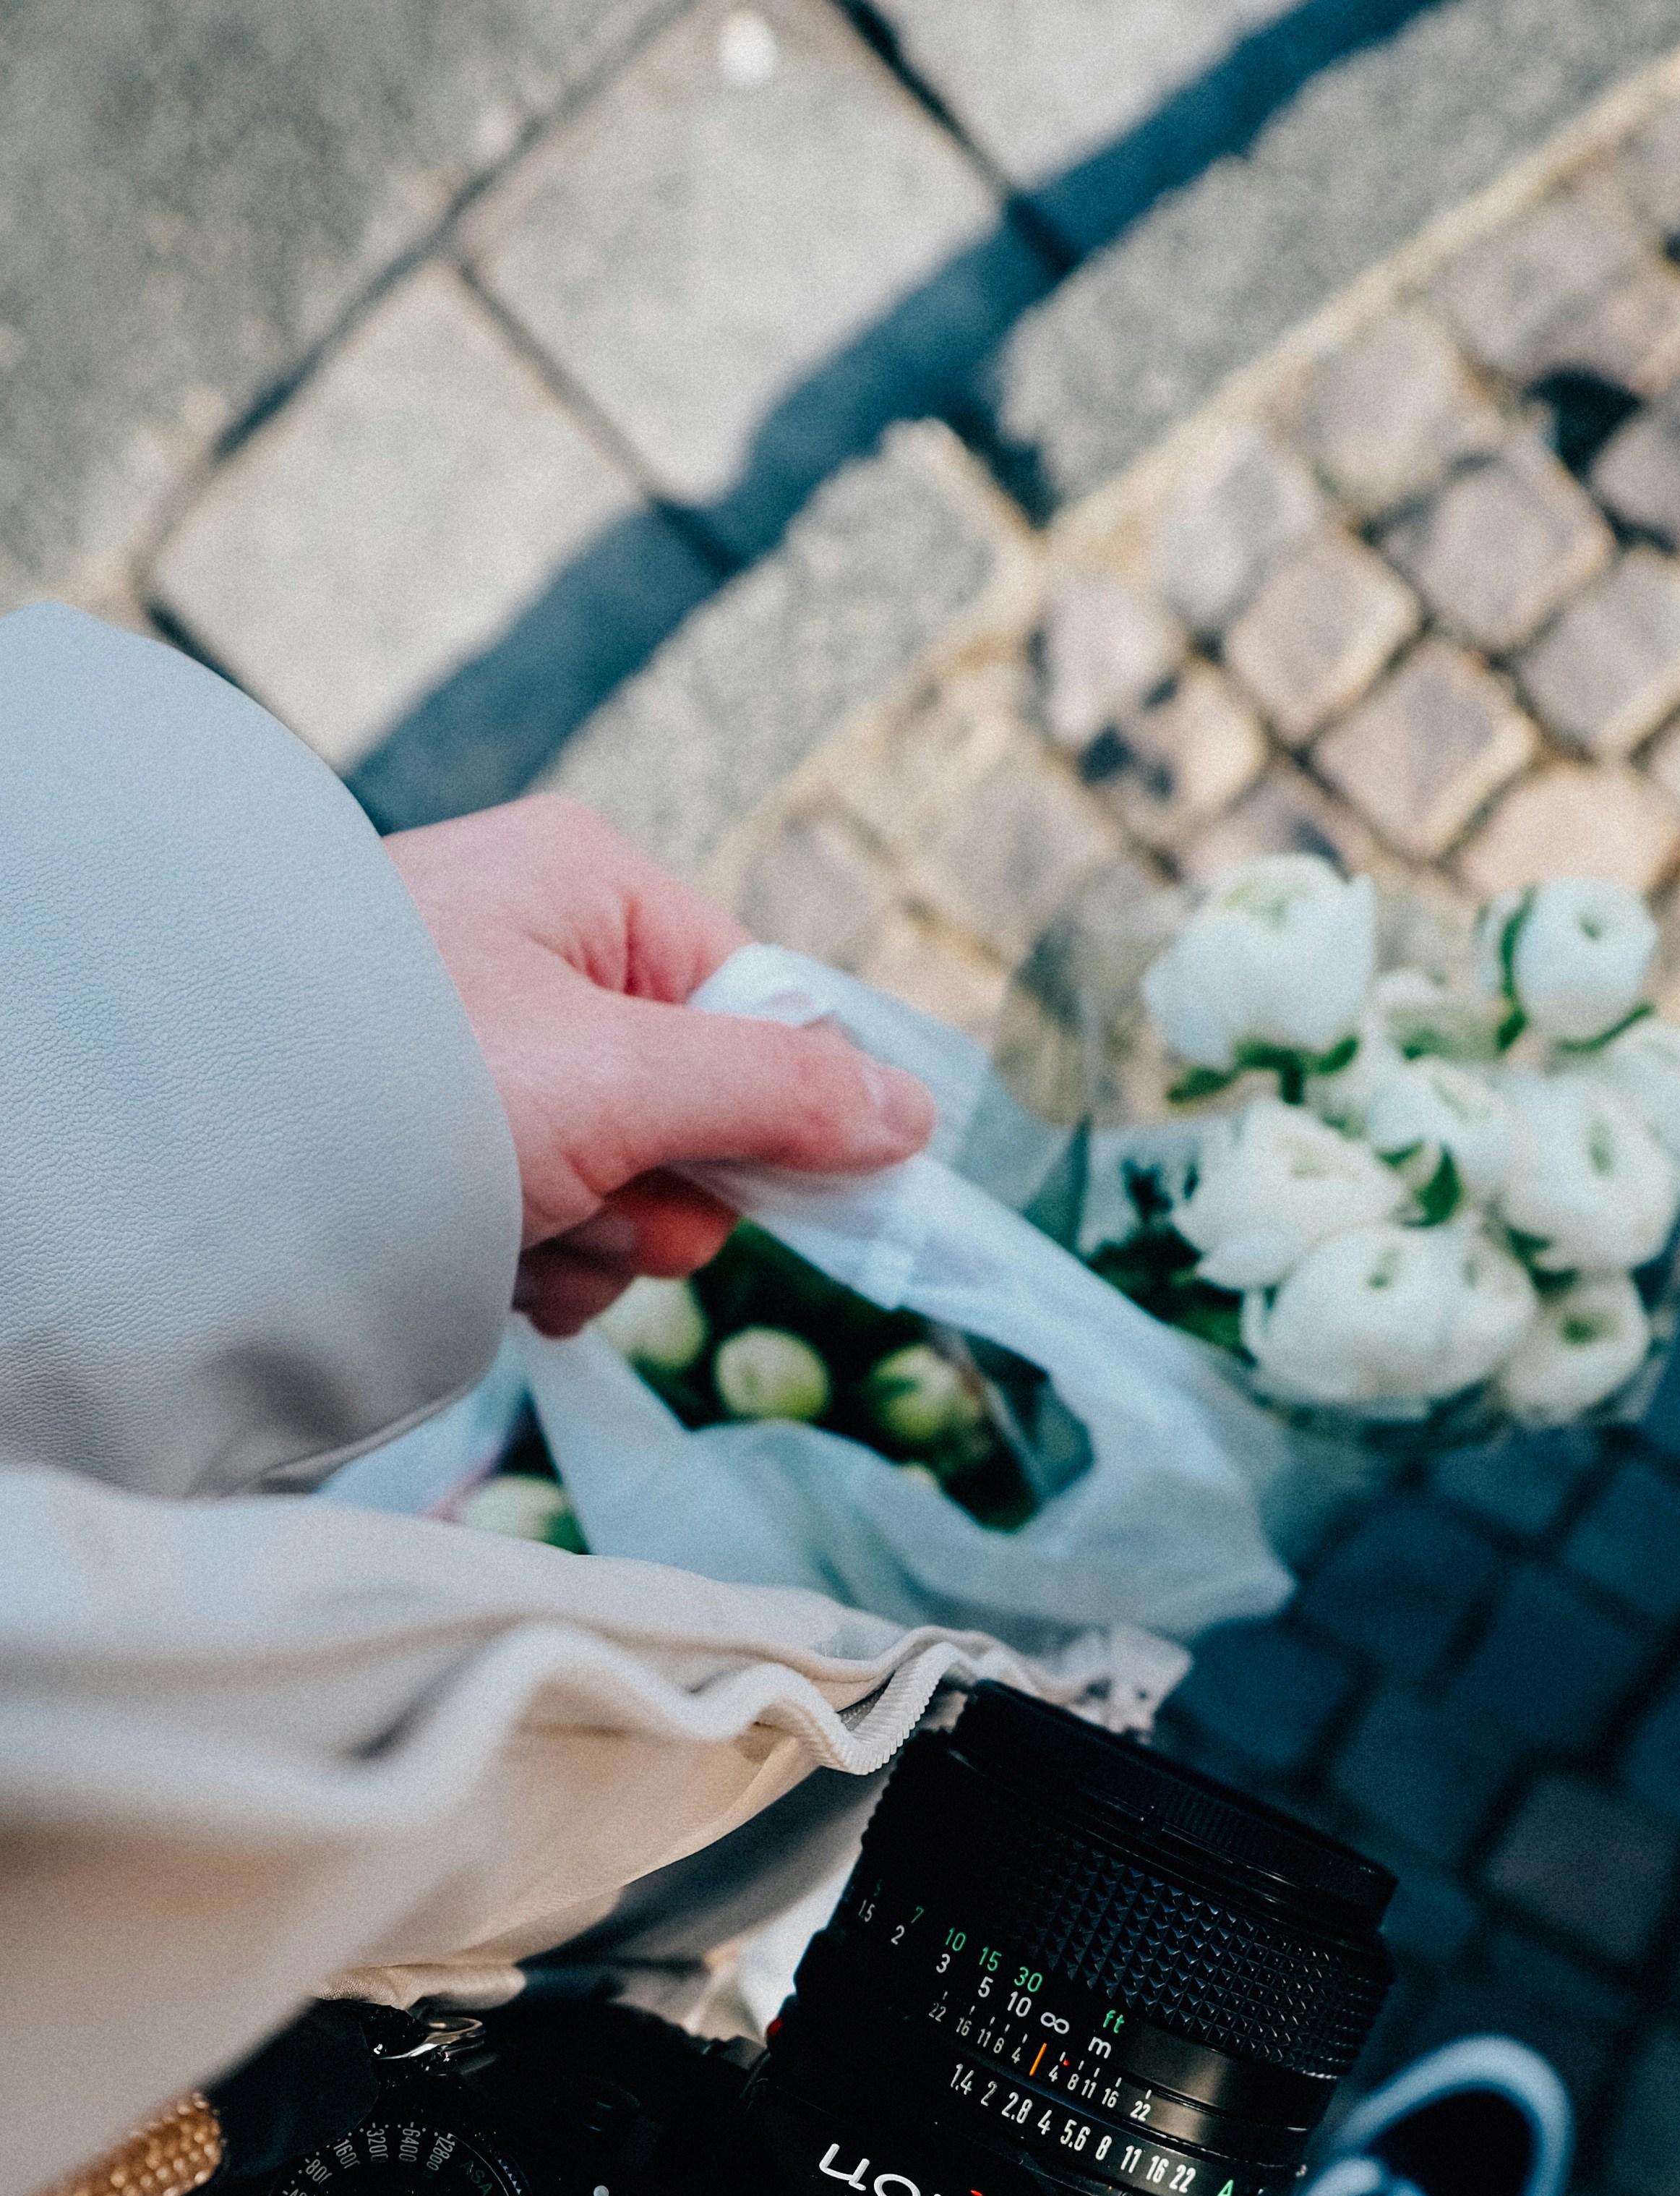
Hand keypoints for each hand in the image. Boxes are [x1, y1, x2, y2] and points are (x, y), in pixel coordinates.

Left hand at [386, 796, 933, 1336]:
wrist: (215, 1156)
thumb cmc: (411, 1076)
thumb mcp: (622, 1075)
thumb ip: (778, 1091)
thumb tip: (910, 1114)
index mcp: (590, 892)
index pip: (759, 1006)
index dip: (781, 1113)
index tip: (792, 1191)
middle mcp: (543, 958)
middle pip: (702, 1111)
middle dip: (663, 1194)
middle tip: (600, 1204)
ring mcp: (494, 1058)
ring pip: (632, 1186)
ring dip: (598, 1244)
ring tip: (517, 1235)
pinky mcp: (448, 1146)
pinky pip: (557, 1223)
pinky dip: (538, 1265)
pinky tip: (485, 1265)